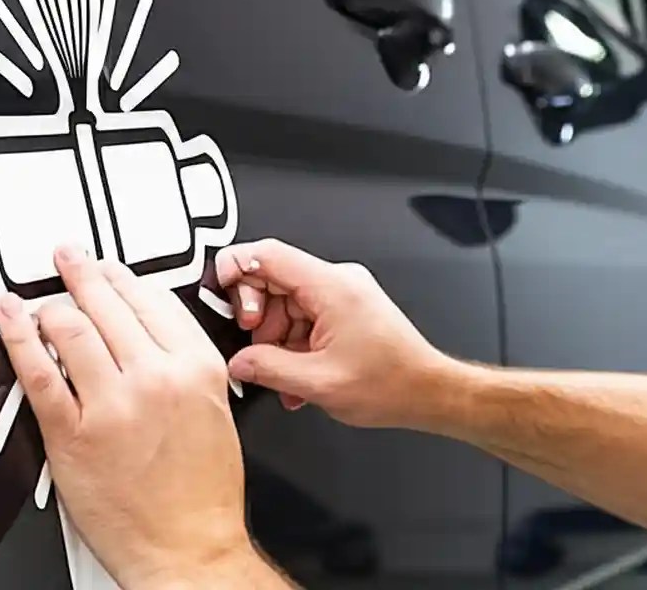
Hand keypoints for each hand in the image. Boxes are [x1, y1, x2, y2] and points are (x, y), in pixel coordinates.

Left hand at [0, 247, 268, 587]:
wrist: (188, 552)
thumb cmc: (201, 495)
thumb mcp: (213, 410)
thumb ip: (182, 364)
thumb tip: (145, 330)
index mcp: (196, 367)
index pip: (152, 298)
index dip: (121, 277)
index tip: (107, 270)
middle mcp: (156, 377)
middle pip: (108, 303)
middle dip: (82, 274)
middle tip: (67, 258)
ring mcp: (111, 403)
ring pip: (70, 327)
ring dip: (50, 304)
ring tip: (40, 296)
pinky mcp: (72, 432)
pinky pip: (36, 371)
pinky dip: (16, 336)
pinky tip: (8, 316)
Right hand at [215, 238, 465, 429]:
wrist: (428, 392)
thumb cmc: (392, 383)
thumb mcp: (318, 382)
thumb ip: (267, 368)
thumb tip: (237, 362)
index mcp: (331, 286)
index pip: (268, 254)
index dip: (235, 266)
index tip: (218, 286)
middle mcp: (338, 281)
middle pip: (273, 278)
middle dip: (255, 314)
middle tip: (254, 344)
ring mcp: (343, 294)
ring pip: (285, 301)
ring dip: (274, 336)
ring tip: (282, 371)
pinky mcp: (346, 308)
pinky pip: (303, 315)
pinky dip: (292, 341)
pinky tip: (295, 372)